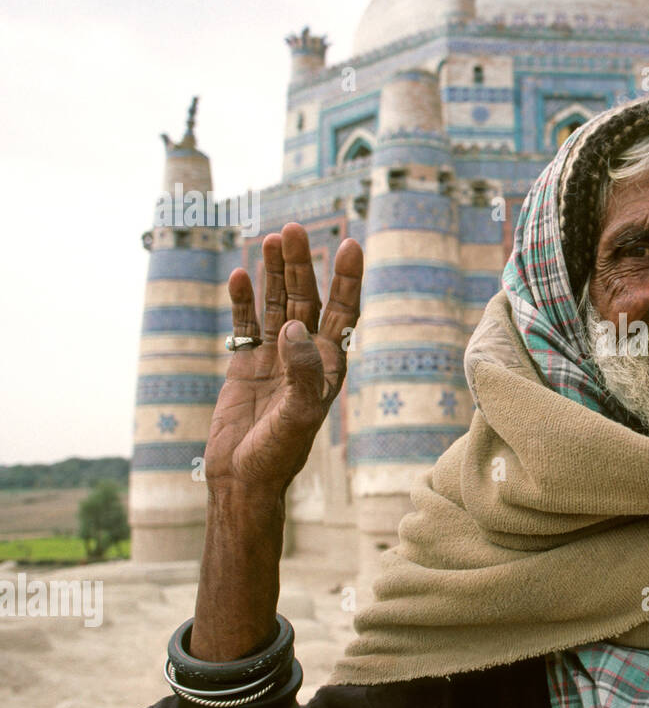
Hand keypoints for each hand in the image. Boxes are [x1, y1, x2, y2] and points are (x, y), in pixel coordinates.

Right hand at [204, 223, 362, 497]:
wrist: (242, 478)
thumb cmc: (278, 453)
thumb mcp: (298, 414)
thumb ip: (300, 372)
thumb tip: (295, 326)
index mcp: (329, 365)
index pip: (344, 313)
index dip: (348, 280)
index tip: (350, 245)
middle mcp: (306, 355)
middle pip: (308, 299)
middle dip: (302, 265)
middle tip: (292, 229)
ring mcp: (275, 357)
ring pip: (276, 304)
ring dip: (274, 273)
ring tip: (270, 238)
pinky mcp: (247, 364)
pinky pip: (245, 324)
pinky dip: (242, 300)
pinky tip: (239, 275)